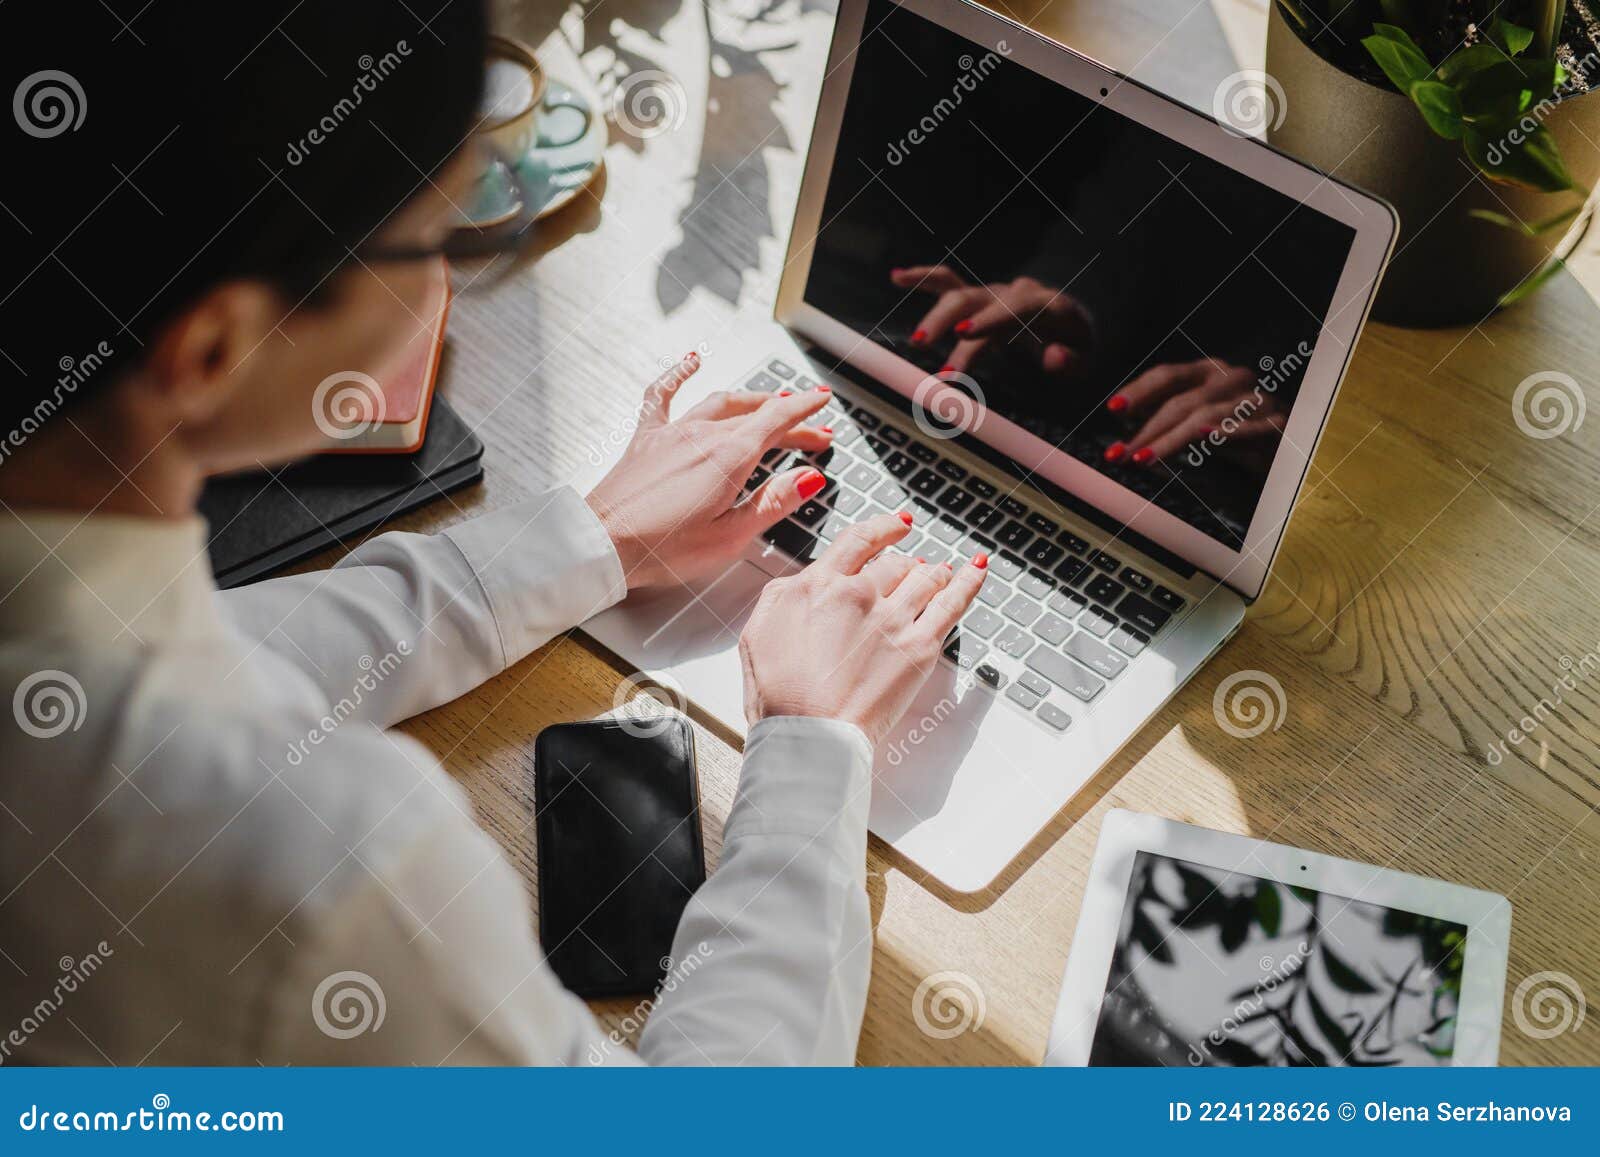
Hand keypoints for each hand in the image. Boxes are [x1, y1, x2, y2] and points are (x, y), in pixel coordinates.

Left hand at [587, 353, 838, 589]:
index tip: (822, 401)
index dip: (805, 409)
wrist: (602, 543)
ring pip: (721, 403)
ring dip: (751, 400)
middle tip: (812, 430)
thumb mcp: (732, 536)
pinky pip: (663, 395)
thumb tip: (809, 477)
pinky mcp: (647, 439)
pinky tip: (691, 361)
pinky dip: (679, 374)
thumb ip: (773, 502)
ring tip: (770, 403)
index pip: (778, 420)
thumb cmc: (662, 548)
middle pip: (756, 415)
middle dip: (788, 417)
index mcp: (729, 458)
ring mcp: (673, 433)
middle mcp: (703, 435)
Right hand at [738, 512, 987, 745]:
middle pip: (895, 562)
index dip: (883, 528)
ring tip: (940, 573)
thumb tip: (803, 581)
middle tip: (910, 569)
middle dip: (904, 564)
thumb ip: (784, 595)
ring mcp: (893, 618)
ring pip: (926, 577)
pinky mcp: (919, 646)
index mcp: (819, 585)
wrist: (809, 734)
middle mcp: (858, 593)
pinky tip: (977, 570)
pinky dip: (969, 581)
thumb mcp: (758, 630)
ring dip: (934, 572)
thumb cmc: (779, 695)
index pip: (859, 541)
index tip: (896, 525)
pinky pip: (954, 602)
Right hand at [890, 265, 1092, 375]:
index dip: (990, 318)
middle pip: (977, 299)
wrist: (1072, 325)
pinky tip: (897, 276)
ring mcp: (993, 295)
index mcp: (1046, 305)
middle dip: (949, 319)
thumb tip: (1053, 357)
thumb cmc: (1076, 345)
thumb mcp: (1087, 358)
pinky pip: (948, 283)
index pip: (1016, 306)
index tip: (965, 334)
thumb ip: (1074, 361)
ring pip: (958, 294)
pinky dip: (922, 278)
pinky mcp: (978, 301)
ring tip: (917, 340)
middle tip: (927, 344)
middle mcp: (1015, 294)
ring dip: (935, 315)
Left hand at [1104, 359, 1284, 468]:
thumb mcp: (1199, 425)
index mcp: (1210, 373)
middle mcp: (1233, 379)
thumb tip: (1126, 426)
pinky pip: (1251, 427)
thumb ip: (1168, 420)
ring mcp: (1257, 399)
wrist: (1293, 452)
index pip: (1168, 376)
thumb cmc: (1239, 437)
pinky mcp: (1280, 425)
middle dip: (1147, 431)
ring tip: (1145, 458)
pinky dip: (1227, 431)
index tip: (1113, 409)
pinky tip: (1204, 436)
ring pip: (1207, 416)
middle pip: (1182, 401)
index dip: (1138, 391)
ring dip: (1170, 440)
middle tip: (1121, 454)